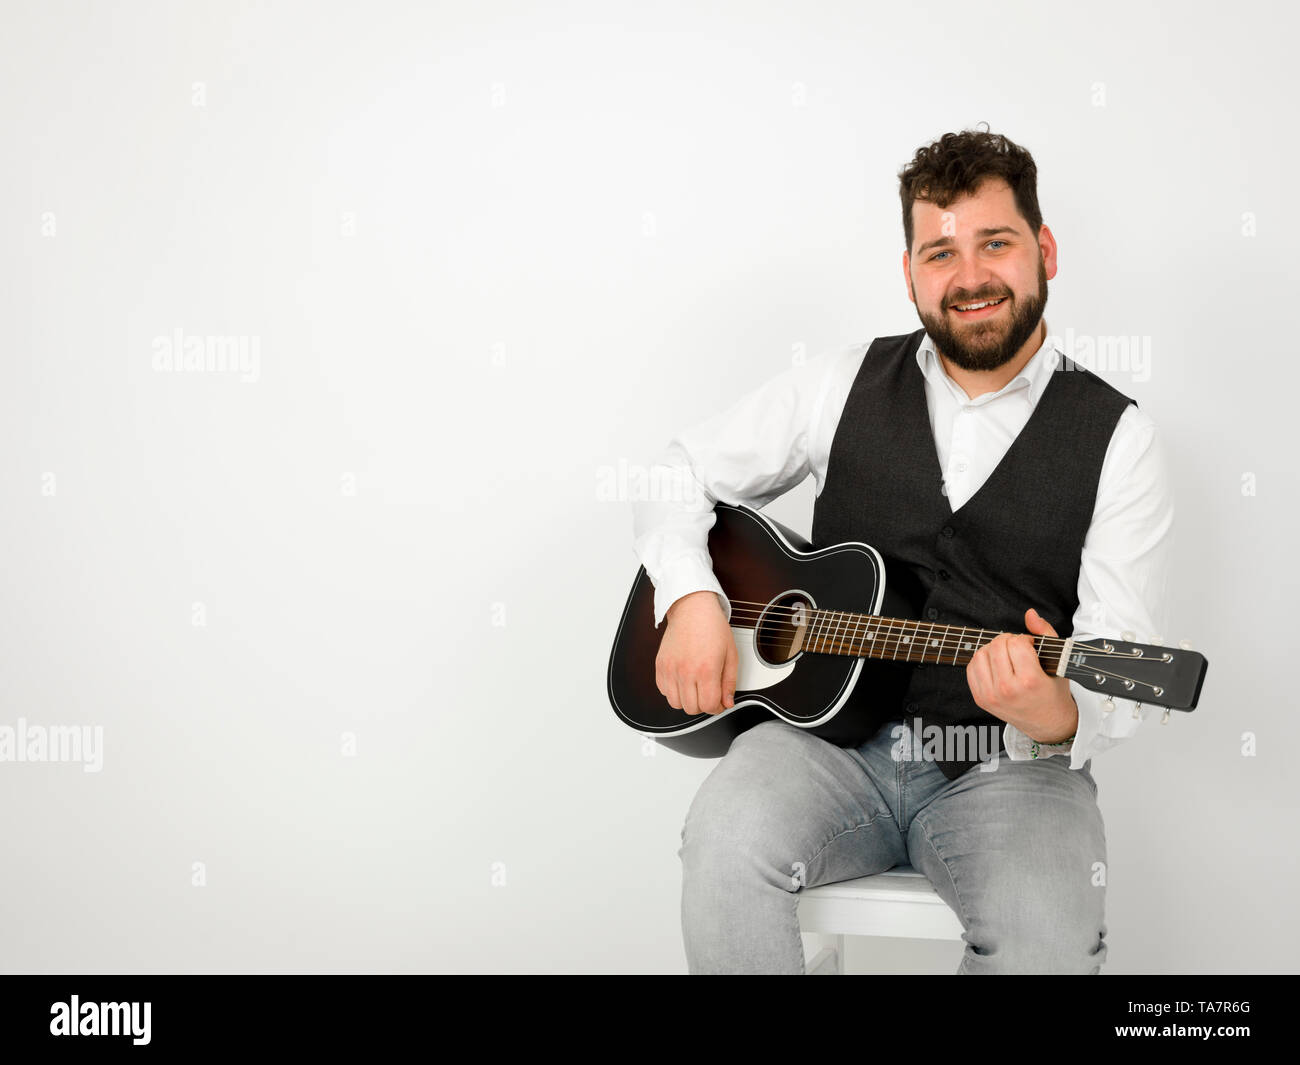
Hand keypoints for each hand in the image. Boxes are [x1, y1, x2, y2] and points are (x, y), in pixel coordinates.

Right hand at [656, 591, 738, 715]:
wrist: (692, 608)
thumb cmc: (712, 627)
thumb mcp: (731, 654)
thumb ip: (729, 682)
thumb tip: (727, 702)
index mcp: (706, 669)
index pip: (709, 706)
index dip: (717, 708)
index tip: (719, 702)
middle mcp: (686, 671)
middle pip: (692, 708)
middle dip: (703, 705)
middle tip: (709, 694)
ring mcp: (670, 669)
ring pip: (676, 703)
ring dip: (687, 700)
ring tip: (695, 688)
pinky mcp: (660, 665)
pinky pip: (663, 691)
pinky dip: (673, 691)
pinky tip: (683, 681)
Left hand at [966, 607, 1077, 743]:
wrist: (1048, 723)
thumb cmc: (1053, 692)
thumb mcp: (1058, 662)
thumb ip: (1045, 633)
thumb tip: (1029, 614)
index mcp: (1030, 681)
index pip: (1016, 643)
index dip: (1025, 639)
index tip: (1031, 646)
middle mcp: (1007, 690)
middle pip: (997, 646)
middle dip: (1008, 641)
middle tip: (1018, 649)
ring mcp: (991, 696)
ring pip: (980, 654)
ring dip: (993, 649)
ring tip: (1007, 656)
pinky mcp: (981, 699)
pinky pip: (971, 668)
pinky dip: (982, 661)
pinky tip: (996, 665)